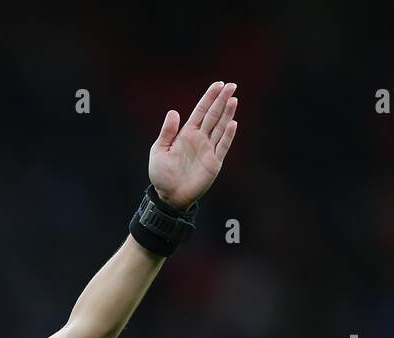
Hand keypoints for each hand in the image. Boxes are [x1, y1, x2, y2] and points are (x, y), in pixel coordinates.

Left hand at [147, 80, 238, 209]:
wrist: (169, 197)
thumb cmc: (161, 175)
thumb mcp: (159, 151)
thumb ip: (167, 132)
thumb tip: (173, 112)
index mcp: (186, 134)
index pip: (200, 111)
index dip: (209, 98)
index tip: (218, 84)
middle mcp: (199, 139)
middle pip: (213, 115)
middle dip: (222, 100)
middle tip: (232, 85)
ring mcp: (208, 150)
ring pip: (221, 127)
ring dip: (227, 114)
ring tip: (234, 99)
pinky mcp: (214, 163)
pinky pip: (223, 146)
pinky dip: (228, 135)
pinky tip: (233, 123)